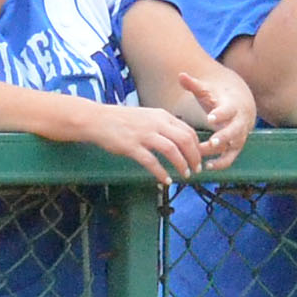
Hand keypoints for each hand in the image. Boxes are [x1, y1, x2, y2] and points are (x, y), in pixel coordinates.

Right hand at [82, 102, 202, 183]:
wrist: (98, 119)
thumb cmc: (122, 120)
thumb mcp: (147, 116)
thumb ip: (162, 125)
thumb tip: (178, 140)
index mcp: (162, 116)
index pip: (188, 131)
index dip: (197, 146)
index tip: (198, 158)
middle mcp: (156, 123)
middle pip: (184, 140)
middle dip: (194, 157)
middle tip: (197, 169)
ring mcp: (144, 135)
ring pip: (172, 150)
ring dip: (182, 165)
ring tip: (185, 175)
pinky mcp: (132, 146)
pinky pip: (151, 162)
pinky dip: (161, 173)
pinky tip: (165, 180)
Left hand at [179, 70, 253, 170]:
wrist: (242, 105)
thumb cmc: (219, 98)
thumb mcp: (208, 90)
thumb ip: (194, 85)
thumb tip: (181, 75)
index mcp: (232, 106)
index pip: (228, 110)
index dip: (220, 114)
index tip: (210, 117)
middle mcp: (238, 122)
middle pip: (234, 131)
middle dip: (224, 137)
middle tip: (212, 143)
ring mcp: (239, 136)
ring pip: (233, 147)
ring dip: (219, 154)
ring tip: (204, 161)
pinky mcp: (236, 147)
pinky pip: (231, 158)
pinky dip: (221, 164)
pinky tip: (207, 167)